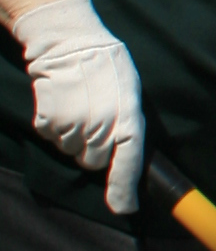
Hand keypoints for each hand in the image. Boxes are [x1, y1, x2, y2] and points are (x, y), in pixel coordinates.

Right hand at [15, 0, 145, 212]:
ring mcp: (73, 126)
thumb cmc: (106, 65)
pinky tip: (63, 105)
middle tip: (95, 122)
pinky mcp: (49, 122)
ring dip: (75, 138)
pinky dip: (56, 128)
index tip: (125, 208)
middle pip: (95, 163)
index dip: (125, 189)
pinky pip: (53, 139)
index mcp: (128, 119)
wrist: (69, 42)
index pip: (129, 164)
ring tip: (79, 108)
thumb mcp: (130, 92)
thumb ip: (129, 125)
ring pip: (72, 152)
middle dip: (96, 150)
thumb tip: (128, 156)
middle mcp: (101, 127)